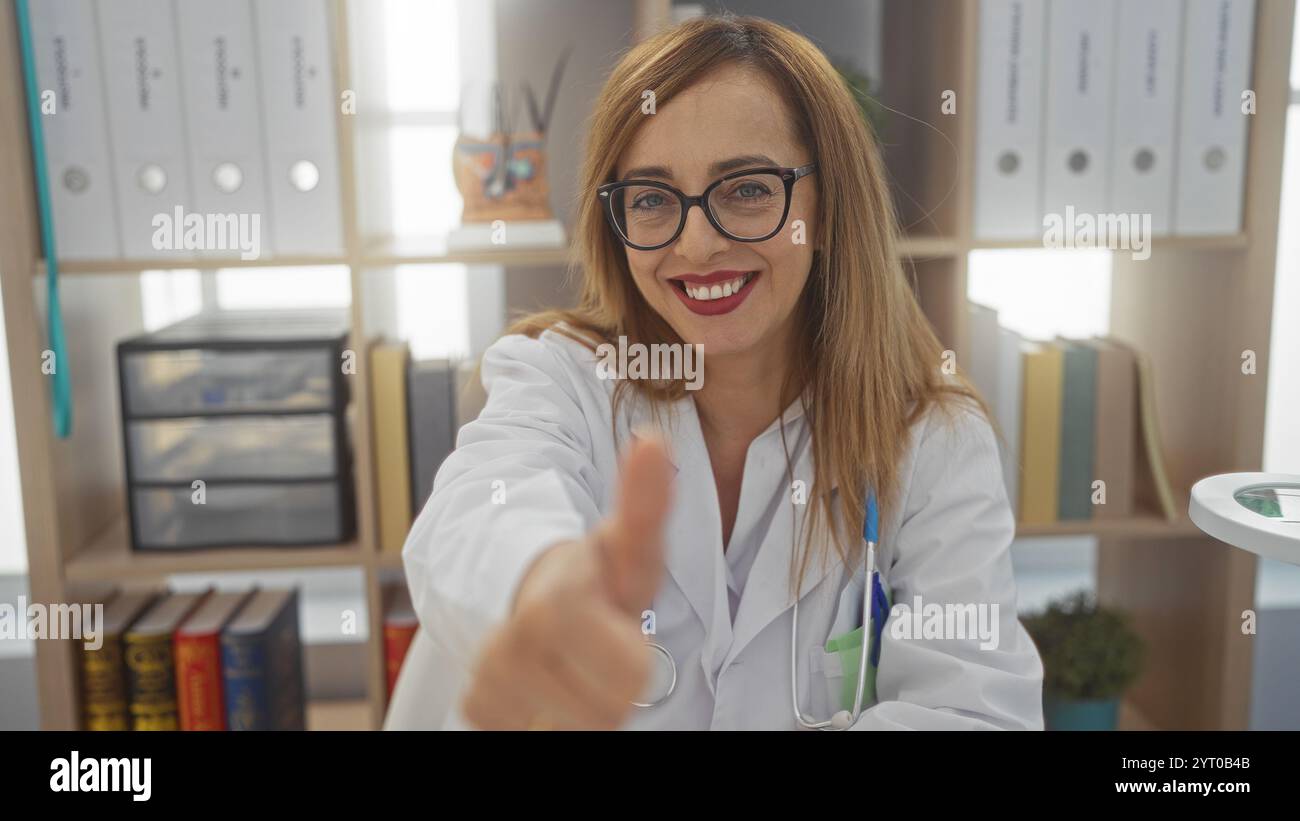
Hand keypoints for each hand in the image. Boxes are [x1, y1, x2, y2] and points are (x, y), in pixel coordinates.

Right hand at [461, 438, 674, 729]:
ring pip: (565, 732)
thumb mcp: (629, 545)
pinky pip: (528, 735)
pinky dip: (546, 719)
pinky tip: (550, 686)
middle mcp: (512, 641)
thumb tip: (651, 442)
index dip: (634, 663)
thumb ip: (645, 502)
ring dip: (579, 708)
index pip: (628, 676)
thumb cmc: (588, 575)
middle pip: (600, 715)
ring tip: (577, 666)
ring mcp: (488, 676)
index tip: (626, 636)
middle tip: (603, 653)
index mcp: (557, 599)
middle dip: (610, 690)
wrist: (520, 591)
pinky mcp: (475, 707)